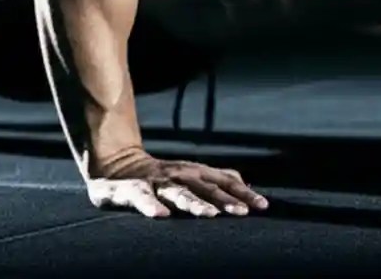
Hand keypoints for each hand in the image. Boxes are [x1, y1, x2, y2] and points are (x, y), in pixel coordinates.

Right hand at [87, 150, 268, 218]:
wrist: (117, 164)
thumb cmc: (161, 176)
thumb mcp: (191, 175)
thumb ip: (216, 179)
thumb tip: (245, 184)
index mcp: (195, 172)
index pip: (225, 181)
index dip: (244, 193)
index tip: (263, 206)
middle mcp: (179, 174)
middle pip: (206, 187)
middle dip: (225, 200)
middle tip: (242, 212)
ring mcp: (157, 181)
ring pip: (178, 192)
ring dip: (194, 203)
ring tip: (209, 215)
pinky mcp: (132, 189)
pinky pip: (142, 198)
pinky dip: (151, 206)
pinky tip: (161, 216)